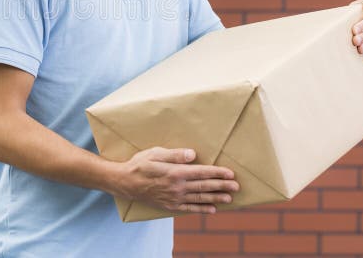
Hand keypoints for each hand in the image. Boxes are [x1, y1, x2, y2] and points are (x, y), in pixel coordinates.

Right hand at [118, 147, 238, 213]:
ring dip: (216, 198)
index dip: (217, 173)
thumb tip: (193, 154)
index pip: (201, 172)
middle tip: (237, 186)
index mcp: (175, 172)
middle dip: (222, 186)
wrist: (125, 183)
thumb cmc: (140, 164)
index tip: (230, 173)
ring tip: (229, 198)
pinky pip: (189, 209)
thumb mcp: (155, 153)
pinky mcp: (170, 205)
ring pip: (200, 199)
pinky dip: (202, 209)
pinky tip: (212, 209)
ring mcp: (174, 198)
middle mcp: (177, 187)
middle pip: (204, 186)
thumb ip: (174, 154)